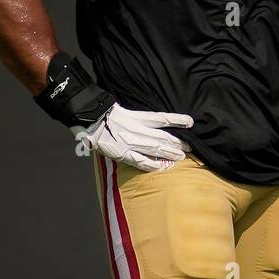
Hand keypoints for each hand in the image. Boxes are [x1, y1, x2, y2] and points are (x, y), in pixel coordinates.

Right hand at [72, 103, 193, 171]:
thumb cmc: (104, 115)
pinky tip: (160, 167)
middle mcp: (136, 129)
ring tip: (181, 157)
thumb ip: (138, 118)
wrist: (88, 119)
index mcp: (137, 117)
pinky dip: (150, 164)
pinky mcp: (121, 152)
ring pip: (154, 148)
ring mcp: (129, 141)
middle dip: (177, 142)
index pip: (162, 118)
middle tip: (189, 147)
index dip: (177, 120)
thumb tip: (154, 122)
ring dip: (169, 153)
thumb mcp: (123, 111)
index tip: (190, 122)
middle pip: (162, 136)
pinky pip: (139, 160)